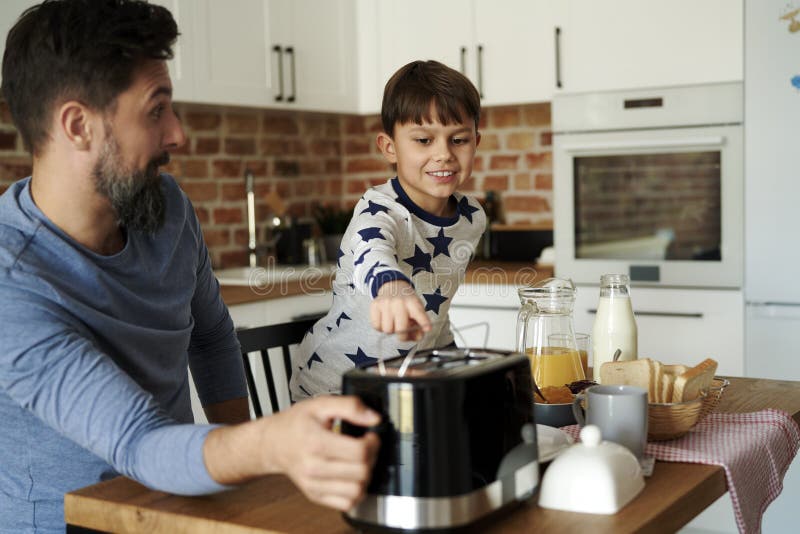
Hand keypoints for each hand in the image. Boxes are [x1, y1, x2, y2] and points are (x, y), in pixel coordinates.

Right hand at [263, 396, 380, 509]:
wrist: (273, 443)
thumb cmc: (296, 423)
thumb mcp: (320, 404)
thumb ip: (349, 406)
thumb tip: (374, 418)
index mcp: (316, 443)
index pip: (359, 452)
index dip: (373, 443)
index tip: (371, 436)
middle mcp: (313, 467)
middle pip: (361, 472)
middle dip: (372, 458)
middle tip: (367, 448)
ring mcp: (313, 485)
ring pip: (357, 491)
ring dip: (366, 477)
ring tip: (360, 463)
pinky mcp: (315, 496)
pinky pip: (346, 504)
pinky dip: (356, 492)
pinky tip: (352, 477)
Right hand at [371, 280, 430, 340]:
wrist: (393, 286)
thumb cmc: (406, 301)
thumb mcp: (417, 309)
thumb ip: (420, 325)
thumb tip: (417, 337)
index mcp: (413, 303)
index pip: (419, 314)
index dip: (424, 322)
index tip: (428, 328)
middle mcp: (399, 302)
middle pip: (400, 329)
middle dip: (402, 335)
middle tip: (403, 332)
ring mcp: (385, 303)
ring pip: (387, 330)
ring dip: (391, 330)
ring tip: (394, 322)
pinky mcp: (375, 305)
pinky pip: (376, 326)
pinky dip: (381, 327)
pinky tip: (385, 320)